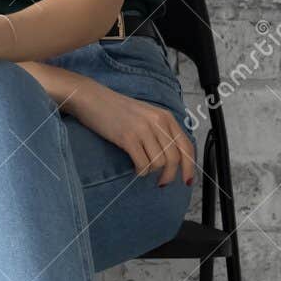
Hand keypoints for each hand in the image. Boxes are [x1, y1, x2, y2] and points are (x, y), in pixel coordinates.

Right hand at [67, 78, 195, 186]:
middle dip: (170, 175)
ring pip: (159, 163)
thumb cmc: (115, 108)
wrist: (91, 98)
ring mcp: (143, 130)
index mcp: (165, 117)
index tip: (187, 180)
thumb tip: (172, 157)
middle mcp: (158, 122)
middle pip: (174, 158)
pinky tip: (135, 168)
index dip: (190, 167)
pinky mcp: (127, 137)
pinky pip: (142, 163)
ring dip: (152, 172)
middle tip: (161, 182)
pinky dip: (141, 171)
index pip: (186, 146)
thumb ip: (160, 130)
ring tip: (142, 169)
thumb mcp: (146, 115)